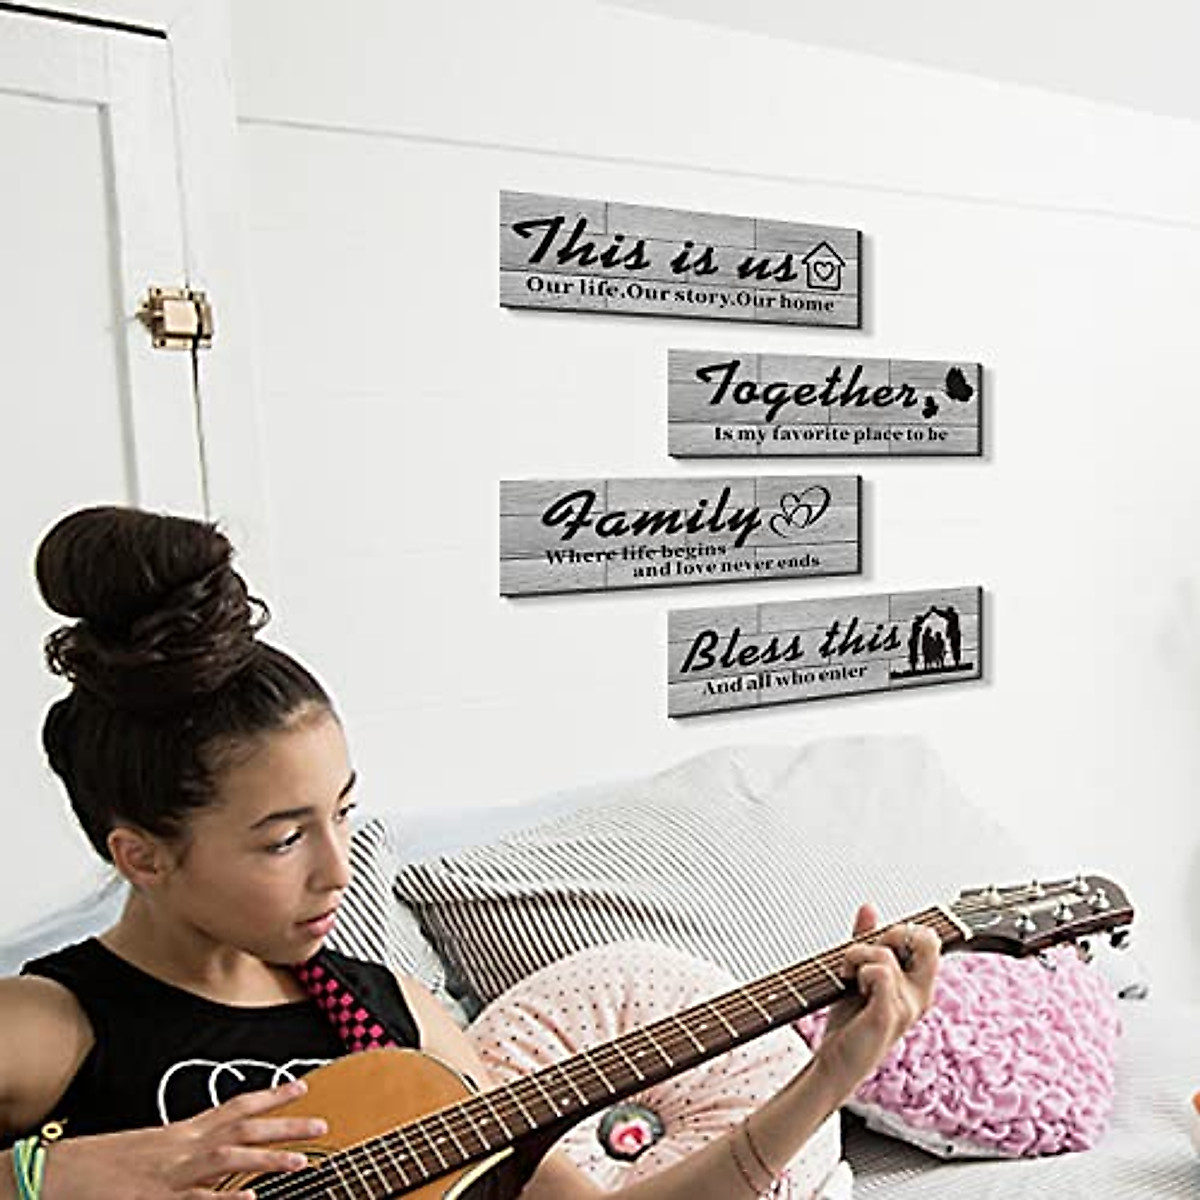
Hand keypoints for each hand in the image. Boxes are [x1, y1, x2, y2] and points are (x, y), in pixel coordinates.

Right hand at [41, 1079, 326, 1198]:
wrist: (61, 1173)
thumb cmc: (105, 1164)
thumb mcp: (154, 1150)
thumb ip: (187, 1151)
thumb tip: (217, 1156)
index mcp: (183, 1131)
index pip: (237, 1106)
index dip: (271, 1096)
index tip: (303, 1087)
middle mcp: (184, 1146)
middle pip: (244, 1128)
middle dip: (286, 1126)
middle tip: (322, 1126)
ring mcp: (173, 1173)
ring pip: (229, 1159)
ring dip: (268, 1159)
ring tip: (302, 1163)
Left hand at [811, 903, 938, 1105]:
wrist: (835, 1061)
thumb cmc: (850, 1022)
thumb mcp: (860, 973)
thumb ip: (866, 940)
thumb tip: (869, 907)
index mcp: (918, 986)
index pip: (930, 939)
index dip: (903, 929)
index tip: (878, 940)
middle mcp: (919, 995)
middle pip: (926, 940)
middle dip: (892, 933)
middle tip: (867, 951)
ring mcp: (906, 1007)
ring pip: (885, 952)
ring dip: (855, 954)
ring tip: (847, 974)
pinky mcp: (888, 1016)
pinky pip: (879, 972)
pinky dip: (859, 970)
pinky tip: (852, 985)